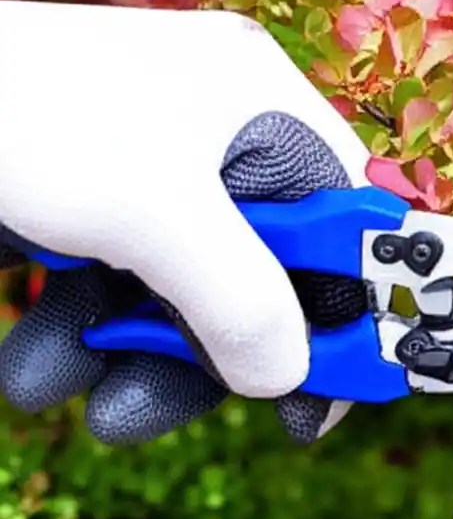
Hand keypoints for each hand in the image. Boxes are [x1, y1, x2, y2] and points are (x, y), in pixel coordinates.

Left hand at [0, 1, 373, 441]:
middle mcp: (223, 141)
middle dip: (206, 351)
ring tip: (56, 387)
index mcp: (267, 112)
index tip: (333, 390)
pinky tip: (35, 368)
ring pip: (182, 292)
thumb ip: (241, 301)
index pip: (351, 225)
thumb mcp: (151, 213)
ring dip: (127, 357)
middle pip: (265, 273)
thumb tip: (286, 376)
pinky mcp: (94, 200)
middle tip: (157, 407)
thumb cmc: (25, 112)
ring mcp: (156, 172)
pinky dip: (83, 333)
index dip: (354, 310)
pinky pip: (121, 284)